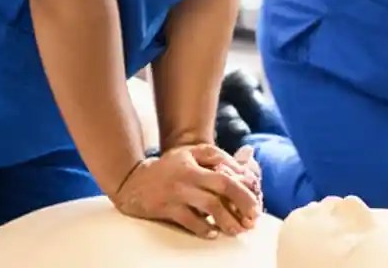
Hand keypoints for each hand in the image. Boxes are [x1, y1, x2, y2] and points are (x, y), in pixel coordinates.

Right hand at [113, 144, 259, 238]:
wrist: (132, 181)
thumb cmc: (167, 168)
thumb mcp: (188, 154)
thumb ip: (214, 157)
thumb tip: (244, 166)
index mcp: (194, 159)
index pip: (225, 169)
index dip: (243, 183)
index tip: (255, 197)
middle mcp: (187, 174)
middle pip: (223, 186)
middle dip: (243, 201)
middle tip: (253, 216)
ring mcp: (177, 192)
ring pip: (210, 205)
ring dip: (228, 219)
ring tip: (237, 230)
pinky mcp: (167, 208)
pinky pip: (190, 221)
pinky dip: (205, 229)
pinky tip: (214, 234)